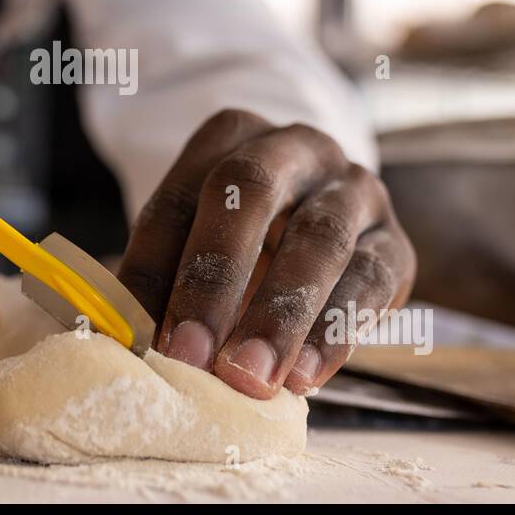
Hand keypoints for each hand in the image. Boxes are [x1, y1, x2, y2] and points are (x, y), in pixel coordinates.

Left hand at [117, 109, 414, 397]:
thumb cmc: (242, 244)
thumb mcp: (196, 245)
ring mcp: (354, 189)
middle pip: (251, 190)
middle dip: (215, 276)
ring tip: (251, 378)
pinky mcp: (396, 242)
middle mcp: (297, 148)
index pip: (182, 194)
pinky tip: (304, 378)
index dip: (154, 265)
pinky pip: (370, 281)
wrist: (329, 240)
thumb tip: (118, 343)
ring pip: (320, 238)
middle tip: (190, 354)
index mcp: (231, 137)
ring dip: (281, 314)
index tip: (140, 334)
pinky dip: (336, 333)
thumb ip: (161, 280)